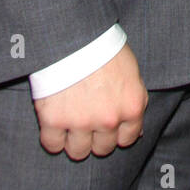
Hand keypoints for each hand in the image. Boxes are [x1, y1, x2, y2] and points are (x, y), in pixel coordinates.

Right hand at [33, 43, 147, 160]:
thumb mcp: (132, 73)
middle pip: (103, 148)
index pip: (127, 139)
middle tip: (88, 121)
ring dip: (75, 141)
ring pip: (78, 152)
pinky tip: (55, 124)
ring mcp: (81, 122)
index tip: (109, 126)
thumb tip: (136, 132)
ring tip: (72, 124)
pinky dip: (53, 138)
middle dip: (97, 138)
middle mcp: (109, 120)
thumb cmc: (106, 50)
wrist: (76, 36)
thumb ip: (136, 101)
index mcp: (131, 107)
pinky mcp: (54, 120)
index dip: (118, 133)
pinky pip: (52, 145)